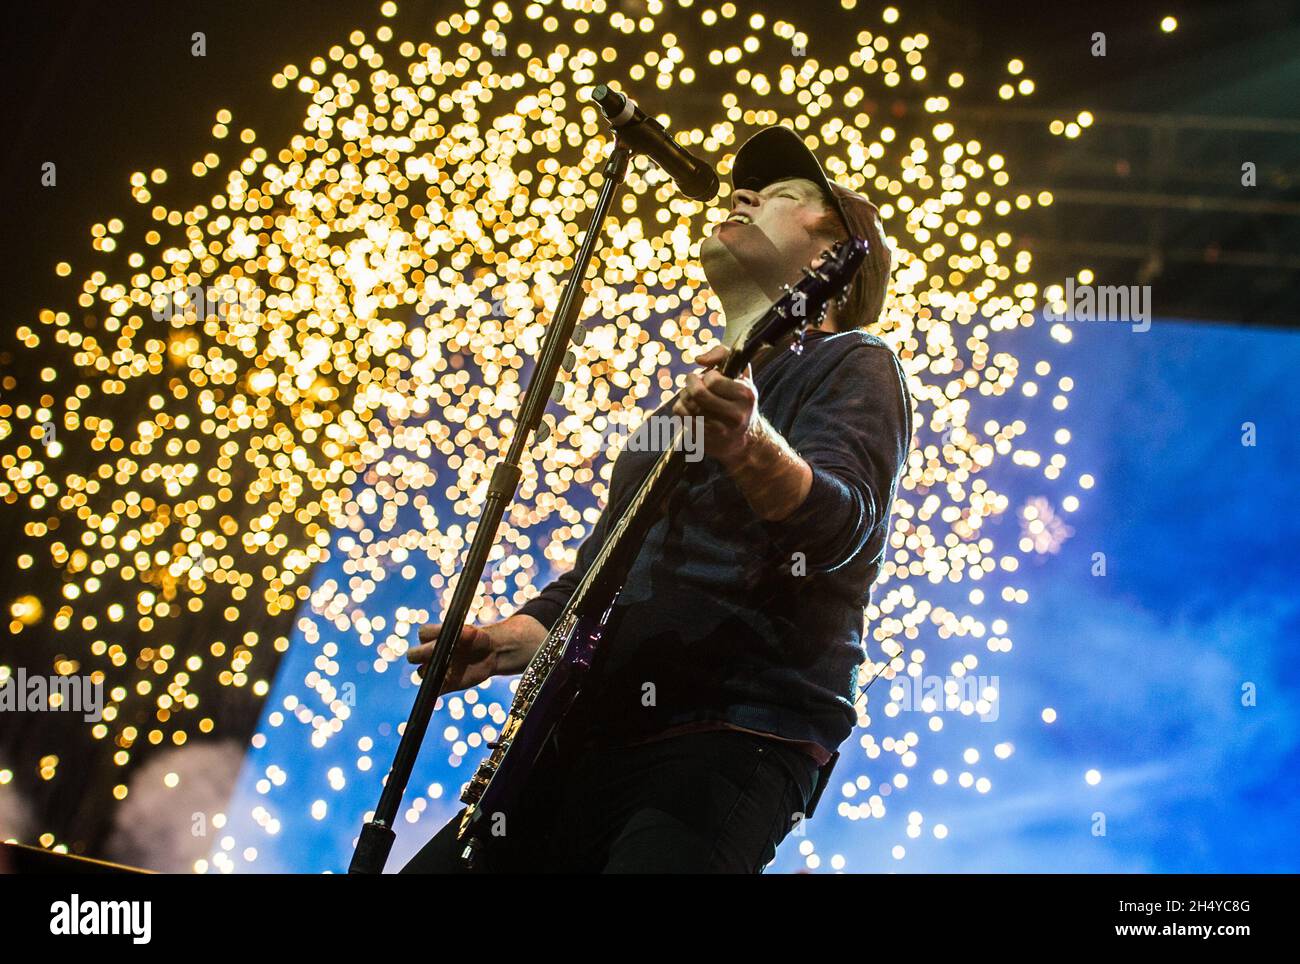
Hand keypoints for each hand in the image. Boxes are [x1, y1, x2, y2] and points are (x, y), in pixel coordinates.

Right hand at [406, 622, 497, 694]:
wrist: (489, 656)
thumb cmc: (479, 639)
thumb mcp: (476, 633)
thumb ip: (469, 632)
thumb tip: (467, 632)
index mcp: (433, 636)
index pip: (423, 633)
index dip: (431, 635)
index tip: (444, 637)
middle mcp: (429, 653)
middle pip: (413, 655)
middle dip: (422, 655)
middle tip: (439, 654)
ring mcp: (434, 669)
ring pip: (422, 673)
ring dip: (432, 673)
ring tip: (449, 670)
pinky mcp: (442, 685)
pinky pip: (433, 690)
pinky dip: (438, 689)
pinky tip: (451, 683)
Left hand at [673, 344, 757, 468]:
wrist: (744, 439)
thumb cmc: (738, 399)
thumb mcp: (741, 374)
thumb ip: (723, 354)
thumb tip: (699, 359)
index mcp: (746, 395)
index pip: (713, 380)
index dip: (707, 375)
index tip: (711, 376)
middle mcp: (735, 415)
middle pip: (698, 393)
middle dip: (690, 382)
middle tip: (692, 380)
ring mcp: (720, 431)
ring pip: (687, 406)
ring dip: (684, 395)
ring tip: (691, 394)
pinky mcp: (706, 440)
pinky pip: (682, 417)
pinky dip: (681, 408)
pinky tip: (688, 407)